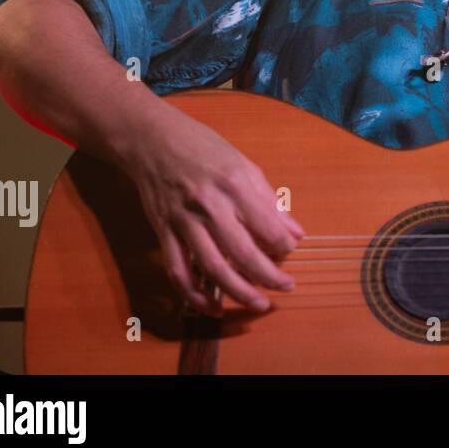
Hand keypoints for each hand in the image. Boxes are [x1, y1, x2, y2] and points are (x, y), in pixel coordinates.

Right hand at [122, 106, 304, 315]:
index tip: (290, 251)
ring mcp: (184, 221)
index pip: (268, 227)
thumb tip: (296, 232)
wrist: (152, 140)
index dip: (284, 246)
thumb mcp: (244, 165)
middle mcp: (210, 205)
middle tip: (286, 287)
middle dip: (269, 276)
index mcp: (235, 184)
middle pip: (243, 253)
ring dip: (238, 291)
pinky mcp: (163, 232)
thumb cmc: (203, 148)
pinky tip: (212, 307)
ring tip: (258, 303)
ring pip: (213, 267)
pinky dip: (194, 294)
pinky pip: (178, 271)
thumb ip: (270, 201)